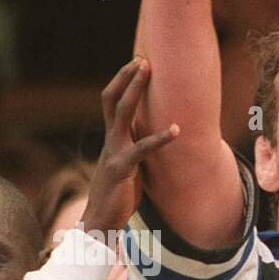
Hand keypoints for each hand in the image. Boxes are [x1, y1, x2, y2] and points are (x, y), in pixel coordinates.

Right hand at [79, 58, 177, 236]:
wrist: (101, 220)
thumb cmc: (118, 192)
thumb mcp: (128, 163)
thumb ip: (136, 146)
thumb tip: (151, 134)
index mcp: (112, 138)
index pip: (112, 101)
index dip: (123, 81)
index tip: (137, 62)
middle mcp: (110, 140)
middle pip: (112, 99)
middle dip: (127, 78)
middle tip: (143, 59)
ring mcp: (114, 152)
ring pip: (121, 113)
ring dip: (134, 90)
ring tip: (147, 72)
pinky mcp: (122, 169)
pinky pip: (141, 149)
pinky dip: (160, 138)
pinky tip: (176, 131)